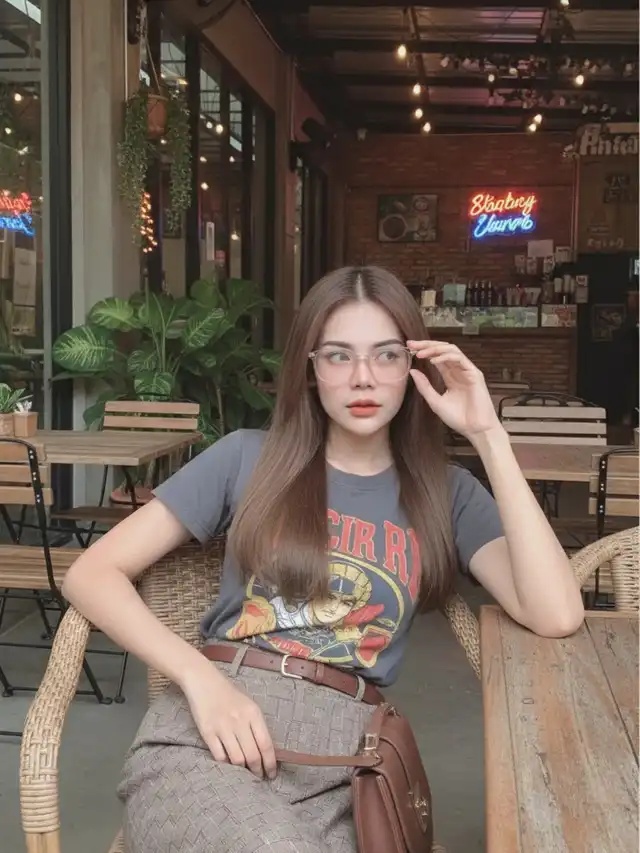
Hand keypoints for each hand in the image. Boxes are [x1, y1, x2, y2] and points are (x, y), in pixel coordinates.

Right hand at [181, 663, 276, 778]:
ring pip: (237, 759)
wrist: (204, 681)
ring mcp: (223, 728)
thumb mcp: (249, 705)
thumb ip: (256, 725)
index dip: (270, 763)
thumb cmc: (229, 694)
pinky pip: (219, 756)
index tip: (271, 774)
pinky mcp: (208, 733)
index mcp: (253, 713)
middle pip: (252, 755)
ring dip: (242, 771)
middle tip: (258, 777)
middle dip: (257, 771)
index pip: (266, 744)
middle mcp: (240, 721)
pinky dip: (226, 765)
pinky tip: (229, 766)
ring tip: (244, 774)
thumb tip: (265, 751)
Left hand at [407, 340, 501, 439]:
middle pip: (443, 350)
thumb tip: (412, 371)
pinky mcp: (475, 374)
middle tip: (411, 344)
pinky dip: (446, 357)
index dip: (424, 351)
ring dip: (435, 349)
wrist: (474, 429)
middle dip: (427, 345)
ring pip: (452, 350)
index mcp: (450, 376)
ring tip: (421, 352)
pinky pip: (460, 359)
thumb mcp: (435, 401)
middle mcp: (459, 371)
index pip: (436, 357)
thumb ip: (424, 386)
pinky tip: (434, 360)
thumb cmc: (458, 418)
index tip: (409, 348)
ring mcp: (467, 371)